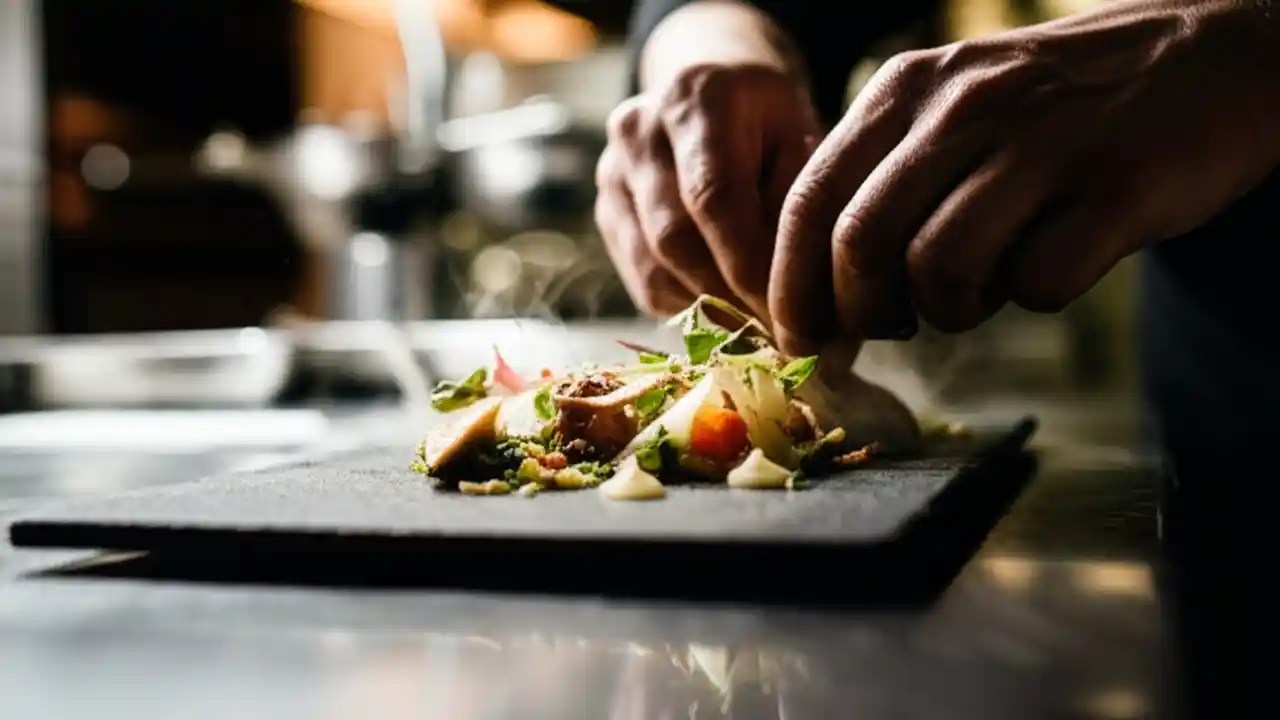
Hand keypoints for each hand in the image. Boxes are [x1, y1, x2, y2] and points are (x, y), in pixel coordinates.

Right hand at [595, 62, 819, 319]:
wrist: (709, 87)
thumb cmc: (768, 119)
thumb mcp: (800, 136)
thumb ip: (796, 200)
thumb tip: (801, 288)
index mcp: (695, 99)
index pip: (714, 198)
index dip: (749, 264)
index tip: (790, 311)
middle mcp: (639, 131)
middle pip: (674, 239)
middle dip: (730, 295)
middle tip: (780, 331)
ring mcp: (612, 172)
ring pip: (654, 269)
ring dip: (709, 308)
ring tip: (759, 324)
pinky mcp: (605, 211)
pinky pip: (644, 280)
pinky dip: (688, 305)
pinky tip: (727, 305)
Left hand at [769, 0, 1279, 352]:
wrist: (1205, 55)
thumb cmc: (1056, 106)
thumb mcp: (951, 107)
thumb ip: (883, 179)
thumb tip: (818, 288)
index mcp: (905, 90)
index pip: (808, 202)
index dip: (792, 288)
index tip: (801, 338)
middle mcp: (963, 107)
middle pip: (860, 244)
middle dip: (859, 314)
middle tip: (888, 328)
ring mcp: (1042, 143)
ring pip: (940, 269)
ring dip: (948, 311)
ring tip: (975, 294)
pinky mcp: (1117, 187)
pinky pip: (1038, 282)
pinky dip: (1033, 297)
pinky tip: (1050, 267)